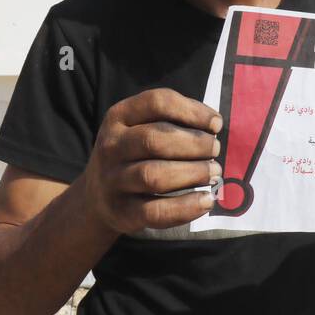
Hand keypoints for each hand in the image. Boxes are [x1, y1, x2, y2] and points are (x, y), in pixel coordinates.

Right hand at [82, 88, 221, 233]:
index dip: (191, 111)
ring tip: (214, 172)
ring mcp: (112, 180)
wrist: (98, 197)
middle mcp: (111, 146)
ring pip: (154, 175)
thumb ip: (173, 122)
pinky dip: (185, 207)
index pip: (156, 103)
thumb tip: (214, 128)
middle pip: (154, 140)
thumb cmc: (134, 155)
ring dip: (192, 173)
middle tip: (215, 150)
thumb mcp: (141, 128)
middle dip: (194, 144)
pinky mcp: (121, 212)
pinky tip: (206, 201)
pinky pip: (154, 211)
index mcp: (118, 117)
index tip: (217, 124)